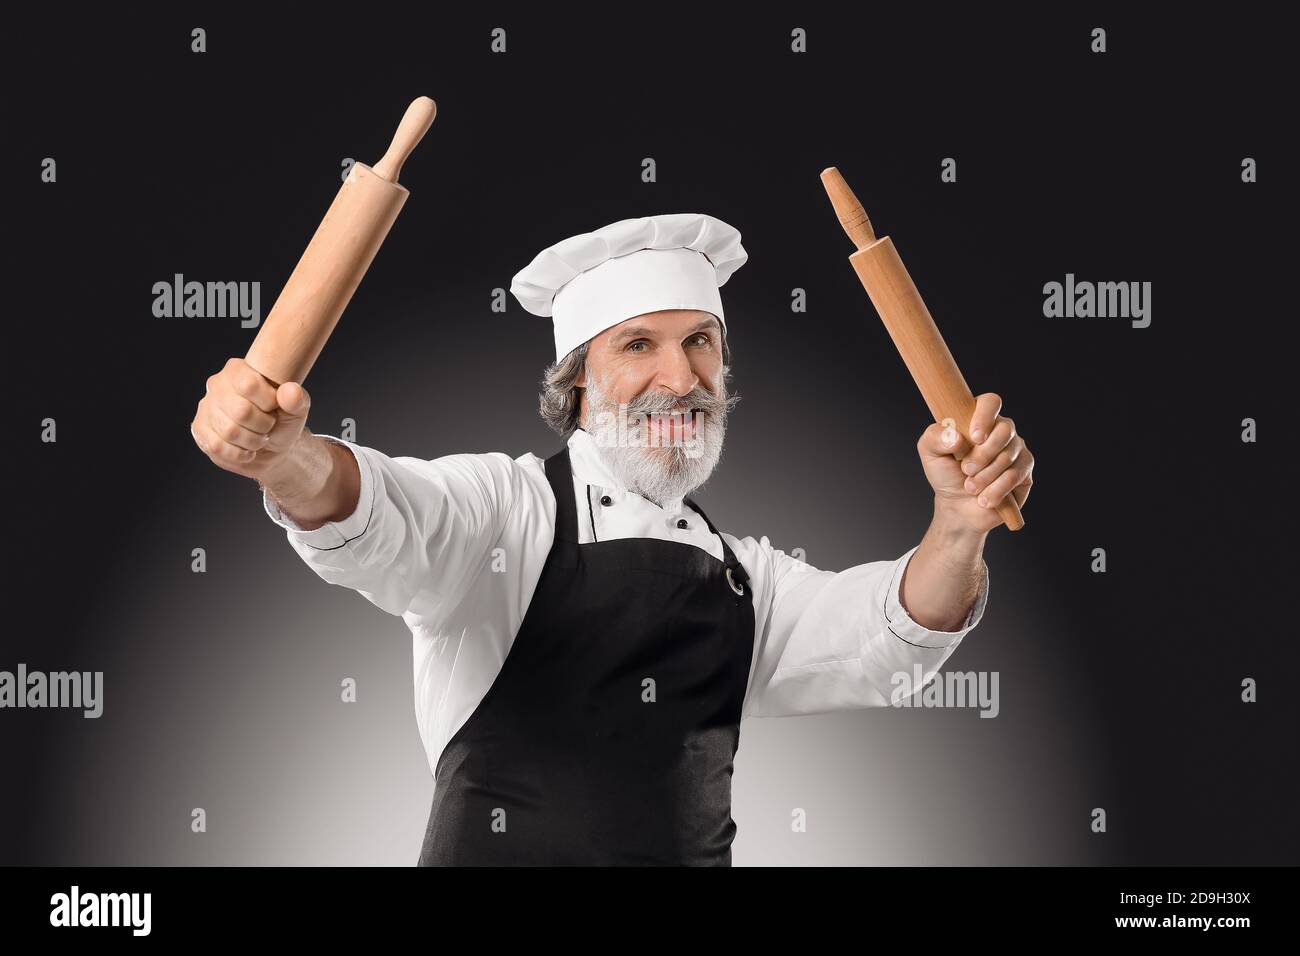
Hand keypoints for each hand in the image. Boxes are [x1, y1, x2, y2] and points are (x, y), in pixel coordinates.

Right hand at [191, 357, 311, 479]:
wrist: (271, 448)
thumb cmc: (282, 422)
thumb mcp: (296, 410)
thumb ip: (296, 399)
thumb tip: (291, 391)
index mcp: (240, 370)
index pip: (249, 384)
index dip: (268, 402)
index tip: (274, 407)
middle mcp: (218, 384)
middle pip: (240, 411)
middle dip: (263, 426)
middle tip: (268, 426)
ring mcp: (206, 407)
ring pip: (229, 431)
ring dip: (252, 441)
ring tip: (259, 438)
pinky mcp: (200, 429)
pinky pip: (217, 446)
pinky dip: (239, 453)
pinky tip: (246, 449)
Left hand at [916, 392, 1034, 533]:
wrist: (958, 507)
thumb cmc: (946, 474)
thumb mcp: (930, 454)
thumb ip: (934, 438)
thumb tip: (954, 436)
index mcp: (978, 418)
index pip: (991, 402)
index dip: (985, 417)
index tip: (974, 438)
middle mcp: (1001, 430)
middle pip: (1005, 430)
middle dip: (982, 455)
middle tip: (966, 469)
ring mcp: (1016, 449)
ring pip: (1008, 456)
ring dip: (985, 476)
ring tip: (971, 486)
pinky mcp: (1025, 470)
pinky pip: (1015, 476)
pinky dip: (995, 490)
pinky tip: (984, 498)